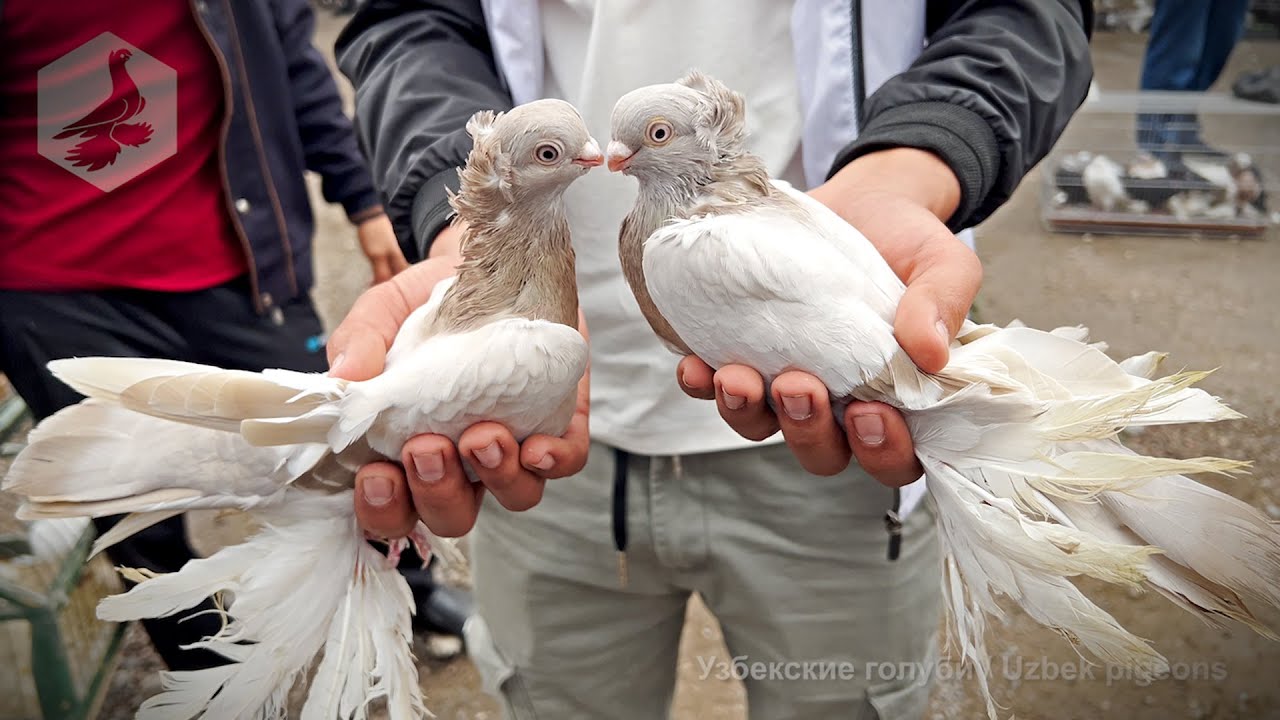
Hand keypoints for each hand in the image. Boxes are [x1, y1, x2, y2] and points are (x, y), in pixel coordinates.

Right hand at [328, 222, 590, 538]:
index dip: (383, 509)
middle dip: (437, 494)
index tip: (376, 476)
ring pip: (514, 495)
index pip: (391, 508)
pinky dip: (553, 461)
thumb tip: (342, 379)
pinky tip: (536, 446)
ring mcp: (514, 444)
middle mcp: (461, 460)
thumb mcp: (382, 313)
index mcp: (406, 448)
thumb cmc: (426, 303)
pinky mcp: (559, 420)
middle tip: (426, 448)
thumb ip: (359, 343)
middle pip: (451, 514)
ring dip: (497, 478)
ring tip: (482, 436)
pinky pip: (566, 460)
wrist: (487, 261)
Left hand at [678, 148, 981, 485]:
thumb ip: (943, 303)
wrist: (863, 199)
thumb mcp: (942, 264)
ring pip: (761, 426)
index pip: (894, 457)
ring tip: (738, 378)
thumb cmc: (909, 242)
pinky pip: (712, 386)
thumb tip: (930, 353)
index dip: (882, 453)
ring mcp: (785, 380)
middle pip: (820, 452)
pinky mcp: (744, 350)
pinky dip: (701, 384)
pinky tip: (696, 366)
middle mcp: (837, 403)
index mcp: (896, 399)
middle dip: (806, 432)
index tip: (869, 413)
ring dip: (746, 414)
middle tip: (798, 386)